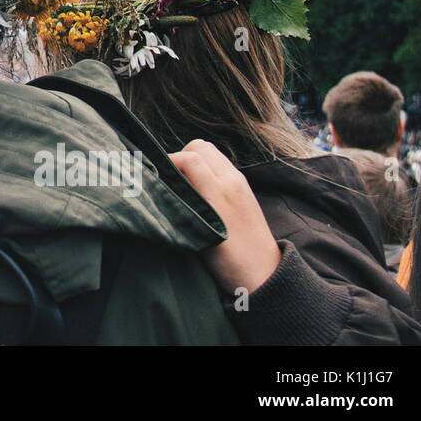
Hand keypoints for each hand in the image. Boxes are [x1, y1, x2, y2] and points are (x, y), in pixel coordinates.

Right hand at [168, 139, 281, 293]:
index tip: (156, 175)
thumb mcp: (199, 235)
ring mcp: (240, 183)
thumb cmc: (229, 261)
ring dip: (194, 161)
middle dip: (181, 156)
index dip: (168, 161)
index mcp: (221, 191)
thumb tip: (162, 186)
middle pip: (200, 146)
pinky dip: (206, 168)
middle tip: (172, 179)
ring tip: (185, 183)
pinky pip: (220, 164)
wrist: (264, 274)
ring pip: (211, 152)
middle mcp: (232, 181)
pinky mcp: (244, 188)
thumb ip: (183, 204)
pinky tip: (200, 190)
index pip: (190, 157)